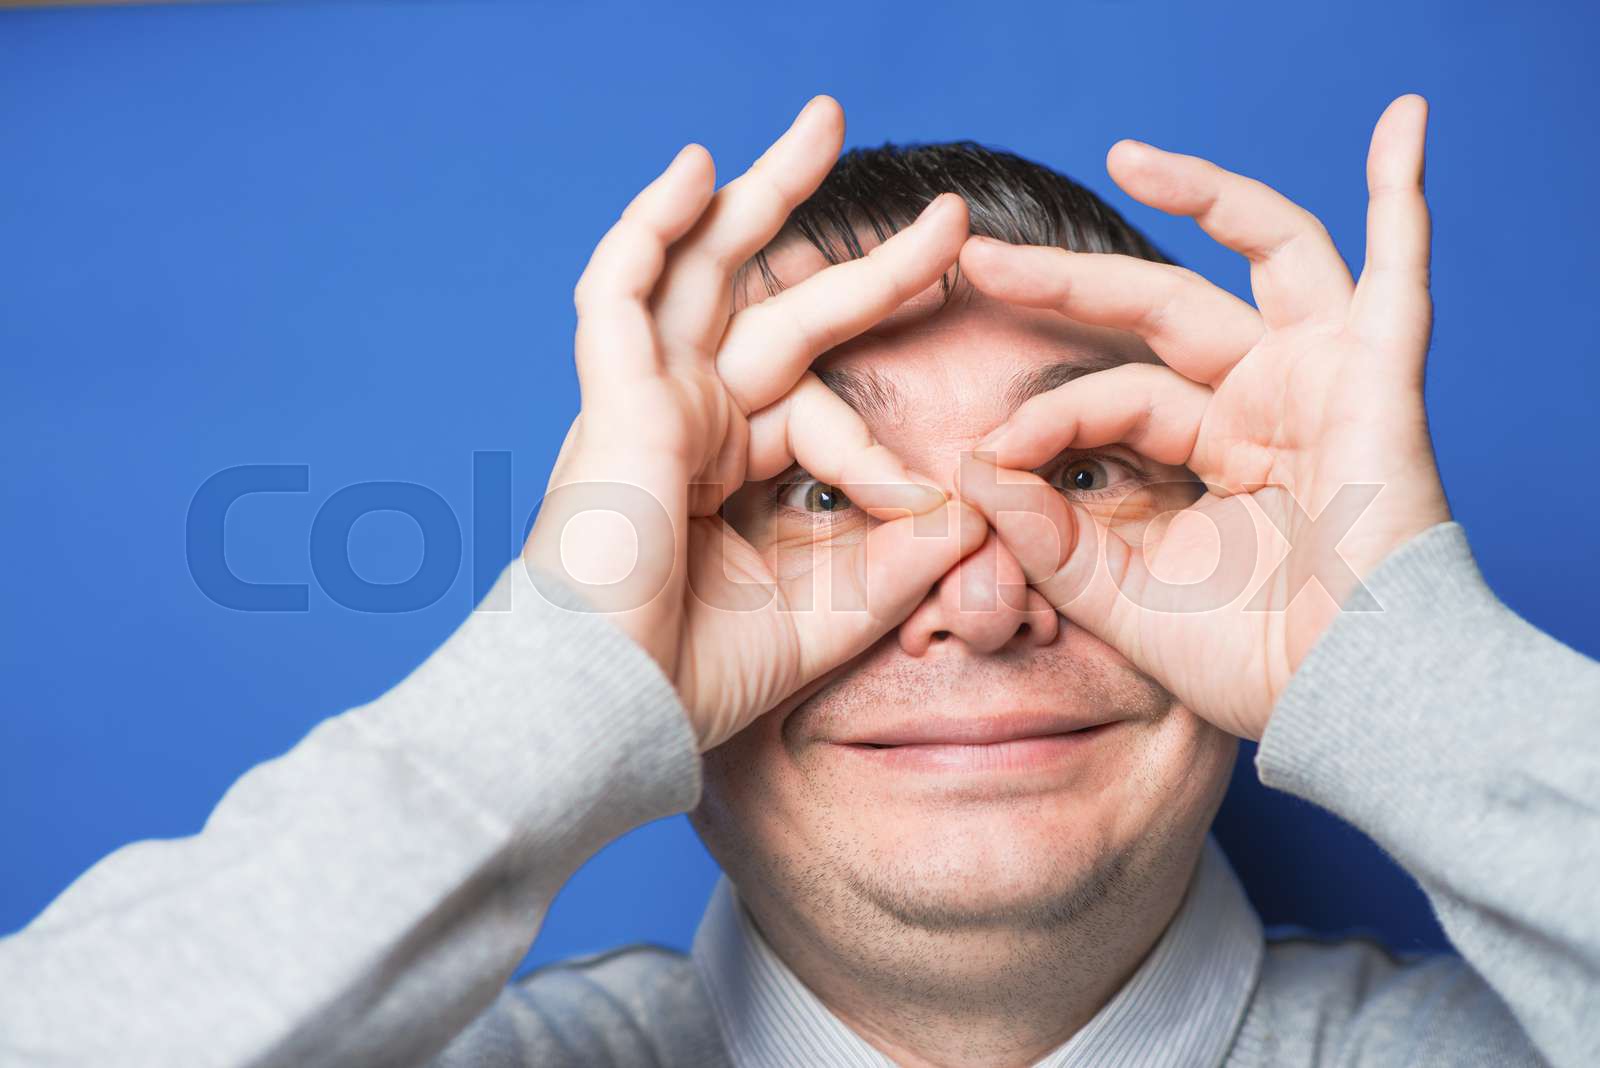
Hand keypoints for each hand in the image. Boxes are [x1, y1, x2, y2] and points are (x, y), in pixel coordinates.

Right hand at [525, 97, 985, 750]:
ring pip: (703, 270)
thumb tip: (978, 509)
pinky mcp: (611, 402)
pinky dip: (651, 227)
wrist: (600, 717)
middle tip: (947, 212)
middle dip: (859, 256)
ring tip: (825, 124)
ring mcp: (644, 403)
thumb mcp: (827, 612)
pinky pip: (620, 292)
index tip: (931, 505)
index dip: (882, 456)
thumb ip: (900, 562)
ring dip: (760, 196)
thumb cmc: (688, 677)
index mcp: (723, 466)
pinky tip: (697, 167)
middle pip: (775, 308)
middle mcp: (685, 420)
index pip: (819, 415)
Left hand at [955, 95, 1450, 740]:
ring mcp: (1323, 380)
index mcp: (1213, 452)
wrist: (1347, 702)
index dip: (1041, 419)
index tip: (975, 453)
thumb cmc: (1250, 664)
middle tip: (978, 258)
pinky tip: (1405, 121)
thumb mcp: (1119, 597)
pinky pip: (1401, 270)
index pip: (1110, 399)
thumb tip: (971, 466)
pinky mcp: (1380, 377)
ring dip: (1209, 195)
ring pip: (1266, 255)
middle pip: (1159, 309)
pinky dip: (1404, 194)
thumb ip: (1044, 535)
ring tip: (1127, 155)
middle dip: (1068, 281)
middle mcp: (1268, 402)